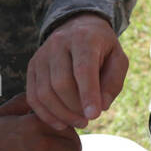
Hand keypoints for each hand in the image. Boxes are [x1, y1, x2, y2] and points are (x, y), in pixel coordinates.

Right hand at [26, 13, 128, 129]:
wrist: (78, 27)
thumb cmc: (103, 49)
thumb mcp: (118, 59)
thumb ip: (113, 82)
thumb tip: (101, 106)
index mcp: (84, 38)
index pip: (83, 68)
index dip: (88, 94)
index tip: (94, 115)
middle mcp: (58, 43)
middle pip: (61, 83)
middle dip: (75, 107)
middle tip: (88, 119)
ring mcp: (42, 55)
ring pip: (45, 92)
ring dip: (62, 114)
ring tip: (79, 122)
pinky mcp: (32, 66)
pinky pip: (33, 95)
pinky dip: (45, 114)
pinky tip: (61, 123)